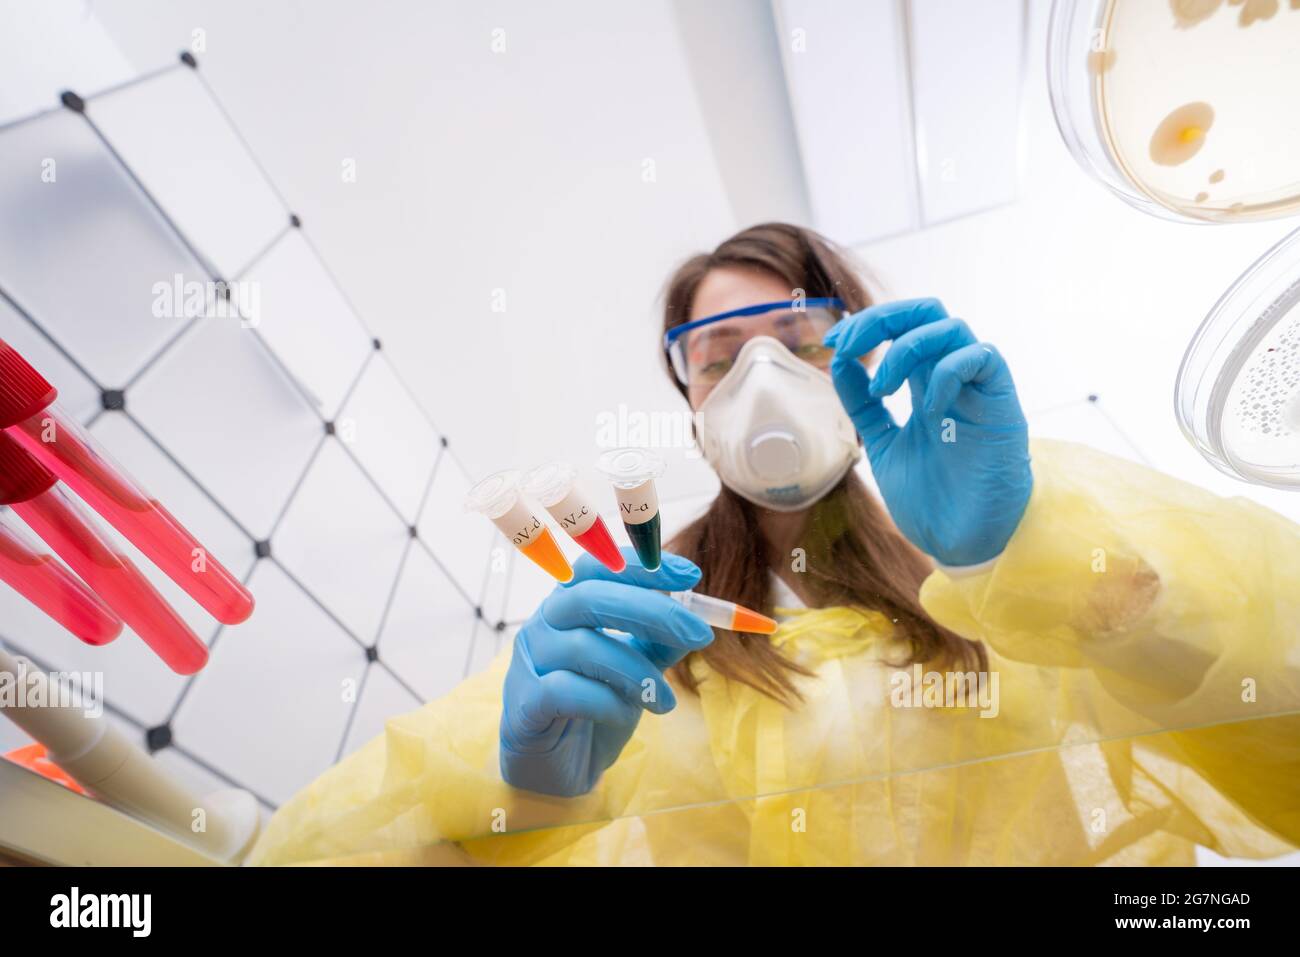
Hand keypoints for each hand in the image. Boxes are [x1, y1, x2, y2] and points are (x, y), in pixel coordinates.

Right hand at [499, 548, 712, 796]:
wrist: (555, 772)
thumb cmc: (594, 710)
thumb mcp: (636, 670)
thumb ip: (659, 642)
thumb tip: (697, 619)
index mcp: (568, 606)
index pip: (597, 566)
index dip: (641, 566)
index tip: (691, 575)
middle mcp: (543, 624)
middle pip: (590, 597)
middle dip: (652, 611)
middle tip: (700, 635)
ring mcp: (529, 662)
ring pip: (585, 647)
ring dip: (637, 672)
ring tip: (666, 700)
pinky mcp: (523, 703)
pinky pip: (566, 690)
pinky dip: (606, 702)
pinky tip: (623, 717)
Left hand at [825, 298, 1031, 566]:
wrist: (961, 545)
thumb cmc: (930, 500)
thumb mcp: (883, 444)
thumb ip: (863, 405)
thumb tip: (840, 361)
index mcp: (925, 385)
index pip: (902, 329)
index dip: (866, 325)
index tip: (833, 342)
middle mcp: (953, 380)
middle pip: (927, 313)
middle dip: (883, 318)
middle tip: (850, 345)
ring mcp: (979, 391)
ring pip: (953, 327)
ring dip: (907, 348)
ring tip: (883, 389)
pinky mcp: (1003, 407)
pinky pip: (983, 357)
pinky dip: (946, 371)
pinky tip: (927, 406)